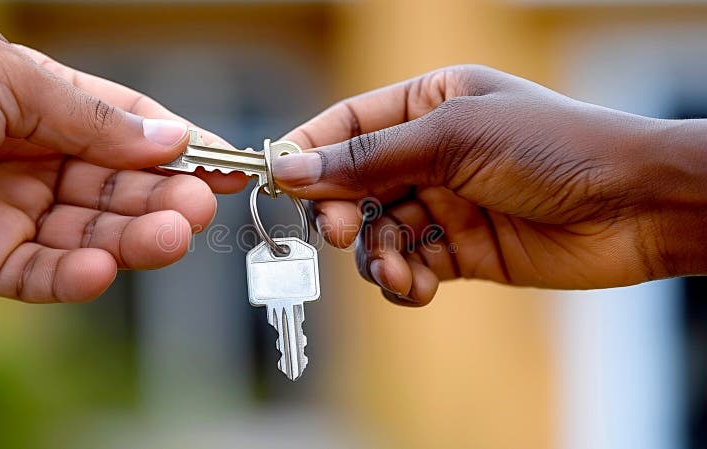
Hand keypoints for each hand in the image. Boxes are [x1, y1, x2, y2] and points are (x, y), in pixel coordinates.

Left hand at [0, 6, 246, 301]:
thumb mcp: (7, 81)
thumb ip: (91, 117)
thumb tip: (168, 135)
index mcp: (38, 100)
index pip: (127, 126)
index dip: (180, 147)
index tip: (230, 166)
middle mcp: (29, 156)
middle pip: (114, 187)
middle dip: (160, 198)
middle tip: (199, 210)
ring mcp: (5, 209)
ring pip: (86, 234)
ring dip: (130, 241)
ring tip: (168, 239)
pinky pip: (36, 275)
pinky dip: (71, 279)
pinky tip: (98, 270)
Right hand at [274, 65, 706, 305]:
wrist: (635, 206)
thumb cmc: (553, 148)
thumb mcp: (454, 137)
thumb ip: (369, 158)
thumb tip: (294, 169)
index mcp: (428, 102)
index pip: (347, 124)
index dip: (308, 151)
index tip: (276, 183)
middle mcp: (431, 151)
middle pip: (354, 184)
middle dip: (342, 212)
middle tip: (342, 233)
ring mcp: (446, 202)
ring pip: (378, 233)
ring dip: (376, 256)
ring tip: (398, 268)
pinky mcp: (462, 250)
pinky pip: (411, 266)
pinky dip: (405, 280)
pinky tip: (419, 285)